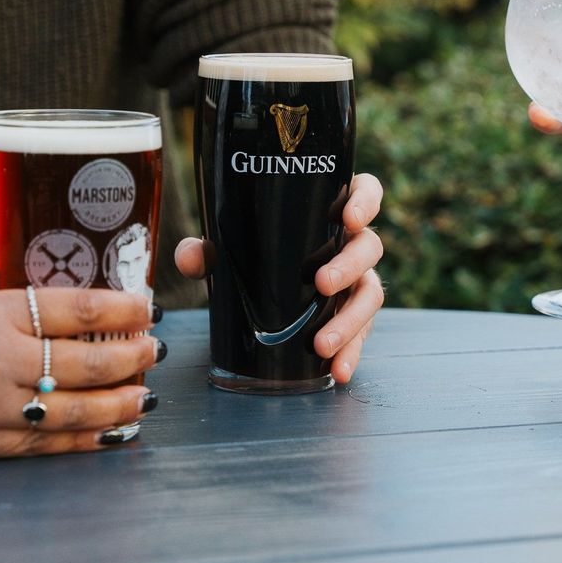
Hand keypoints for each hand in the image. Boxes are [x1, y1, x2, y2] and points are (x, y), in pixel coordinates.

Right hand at [0, 288, 164, 457]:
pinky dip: (85, 440)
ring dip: (118, 405)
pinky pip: (45, 443)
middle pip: (86, 362)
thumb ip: (22, 308)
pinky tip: (113, 432)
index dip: (124, 311)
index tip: (150, 310)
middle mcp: (1, 361)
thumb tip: (82, 310)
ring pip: (73, 410)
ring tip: (146, 398)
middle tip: (156, 351)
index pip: (80, 310)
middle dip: (132, 357)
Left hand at [175, 172, 383, 385]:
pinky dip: (351, 352)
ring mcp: (357, 281)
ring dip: (351, 318)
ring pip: (370, 294)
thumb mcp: (229, 249)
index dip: (365, 200)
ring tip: (322, 343)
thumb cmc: (253, 255)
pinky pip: (362, 334)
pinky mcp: (354, 316)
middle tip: (322, 283)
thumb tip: (190, 256)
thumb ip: (207, 250)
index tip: (350, 218)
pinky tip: (338, 370)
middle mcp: (351, 244)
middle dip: (350, 265)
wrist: (255, 292)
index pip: (365, 192)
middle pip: (369, 246)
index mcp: (331, 213)